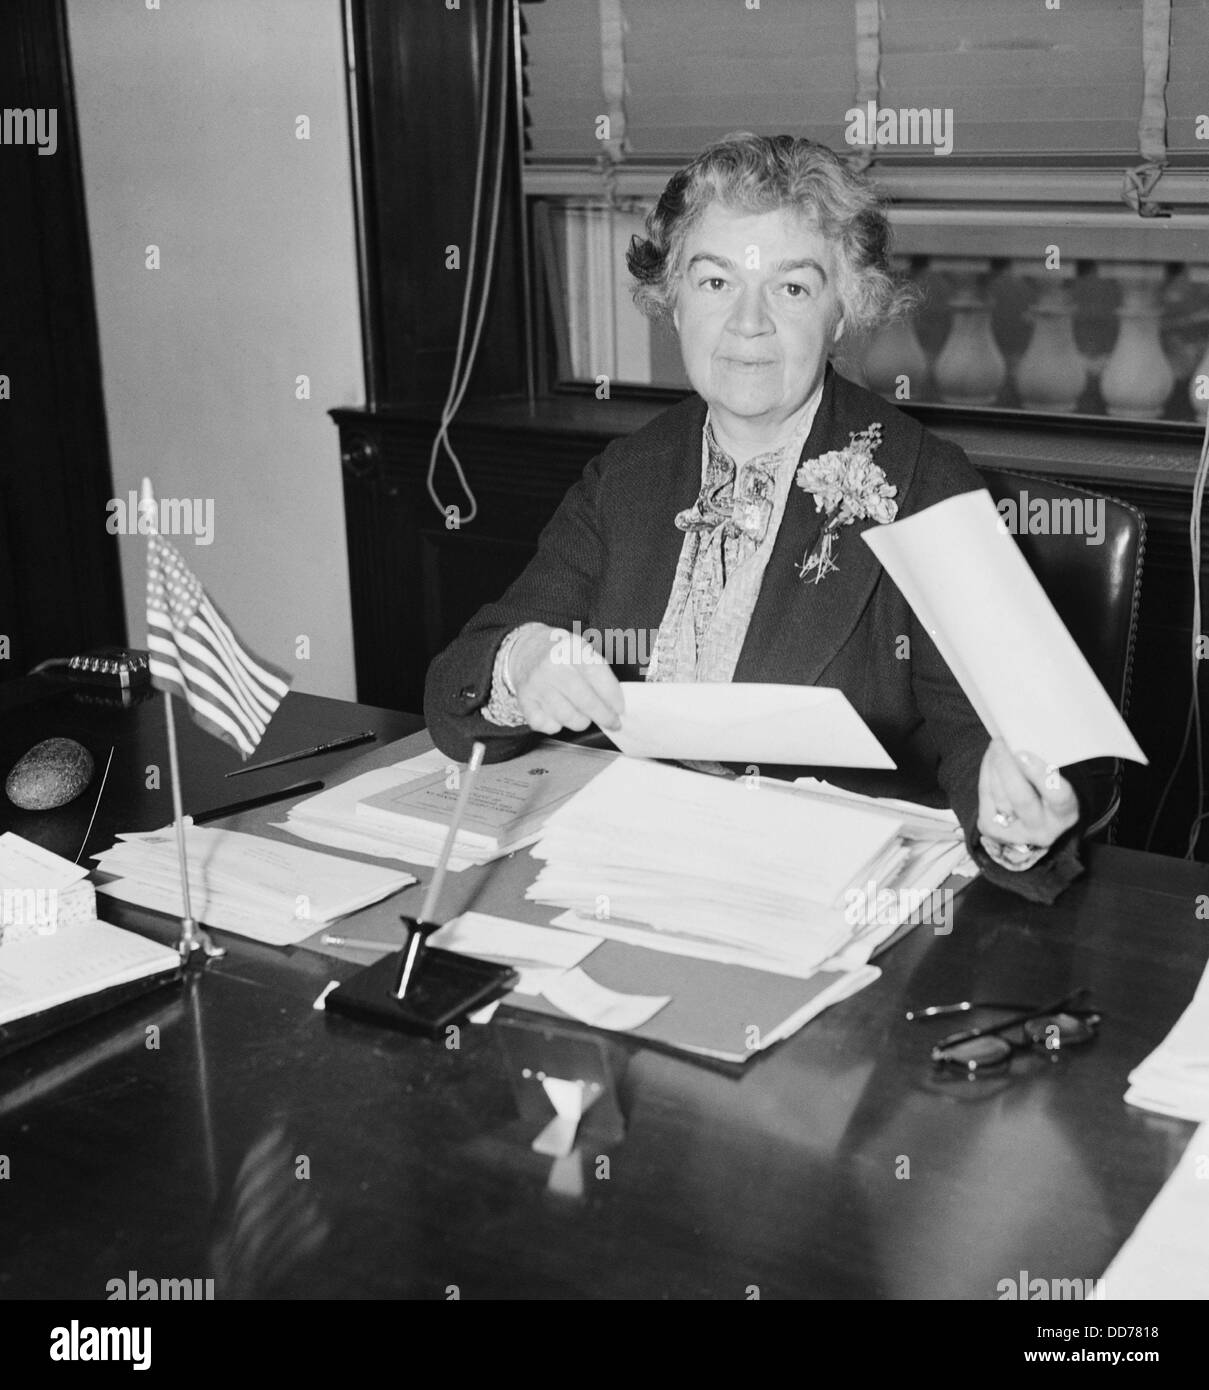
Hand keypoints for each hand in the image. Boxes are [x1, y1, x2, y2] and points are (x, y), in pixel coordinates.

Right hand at [508, 624, 623, 736]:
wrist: (524, 649)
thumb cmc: (559, 653)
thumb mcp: (581, 649)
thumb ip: (599, 672)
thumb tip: (616, 703)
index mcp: (571, 649)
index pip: (599, 677)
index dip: (613, 697)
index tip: (620, 709)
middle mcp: (553, 666)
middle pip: (585, 702)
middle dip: (604, 717)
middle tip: (613, 723)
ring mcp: (537, 684)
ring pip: (568, 717)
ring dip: (581, 721)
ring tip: (583, 715)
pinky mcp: (524, 700)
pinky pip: (547, 725)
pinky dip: (557, 725)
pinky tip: (559, 715)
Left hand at [977, 738, 1078, 859]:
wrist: (1031, 822)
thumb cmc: (1046, 792)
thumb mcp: (1056, 783)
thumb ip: (1045, 768)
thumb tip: (1022, 740)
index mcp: (1065, 814)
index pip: (1058, 796)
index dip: (1040, 775)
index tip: (1023, 754)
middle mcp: (1042, 829)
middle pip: (1022, 799)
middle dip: (1008, 768)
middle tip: (1001, 744)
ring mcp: (1015, 832)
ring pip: (1000, 795)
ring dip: (995, 765)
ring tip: (997, 745)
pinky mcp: (991, 828)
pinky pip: (985, 795)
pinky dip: (987, 773)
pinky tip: (991, 758)